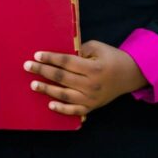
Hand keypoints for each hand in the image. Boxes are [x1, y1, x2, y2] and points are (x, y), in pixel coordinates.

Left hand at [25, 40, 147, 116]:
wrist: (130, 74)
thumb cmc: (111, 57)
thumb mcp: (97, 47)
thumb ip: (79, 50)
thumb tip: (59, 55)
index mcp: (93, 67)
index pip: (67, 62)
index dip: (51, 58)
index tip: (36, 55)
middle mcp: (92, 84)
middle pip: (62, 78)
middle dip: (43, 71)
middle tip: (27, 66)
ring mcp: (91, 98)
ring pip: (65, 95)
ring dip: (47, 90)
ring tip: (33, 84)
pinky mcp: (92, 106)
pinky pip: (75, 110)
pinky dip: (62, 109)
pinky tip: (49, 104)